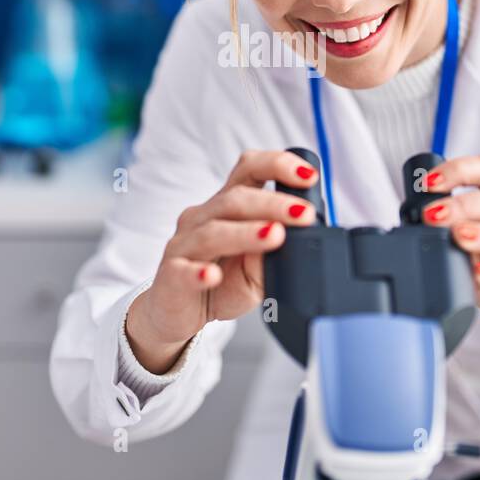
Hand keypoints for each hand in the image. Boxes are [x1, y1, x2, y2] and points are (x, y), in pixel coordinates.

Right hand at [125, 150, 319, 373]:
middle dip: (273, 203)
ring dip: (246, 233)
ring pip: (213, 231)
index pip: (249, 170)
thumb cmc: (220, 284)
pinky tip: (213, 275)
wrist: (177, 314)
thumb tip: (294, 241)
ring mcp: (184, 245)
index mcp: (227, 206)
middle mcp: (203, 217)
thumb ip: (273, 255)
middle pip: (235, 199)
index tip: (308, 176)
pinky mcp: (170, 276)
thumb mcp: (257, 271)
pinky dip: (198, 273)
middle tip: (303, 214)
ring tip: (274, 236)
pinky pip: (183, 271)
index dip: (277, 165)